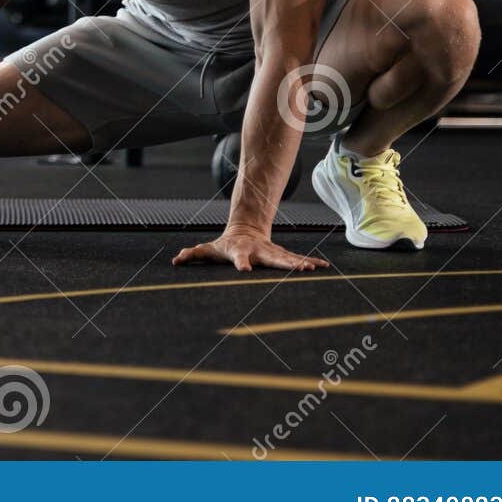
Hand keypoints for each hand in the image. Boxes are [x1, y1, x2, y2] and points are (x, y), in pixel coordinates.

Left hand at [171, 229, 328, 272]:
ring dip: (301, 264)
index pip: (239, 258)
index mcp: (240, 251)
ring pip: (288, 258)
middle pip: (271, 258)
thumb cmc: (225, 245)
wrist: (245, 230)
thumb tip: (176, 260)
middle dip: (284, 264)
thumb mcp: (208, 249)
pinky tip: (324, 266)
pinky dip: (310, 262)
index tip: (245, 270)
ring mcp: (272, 252)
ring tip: (314, 268)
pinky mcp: (282, 255)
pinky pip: (297, 259)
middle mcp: (258, 251)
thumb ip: (193, 254)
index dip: (241, 263)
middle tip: (297, 270)